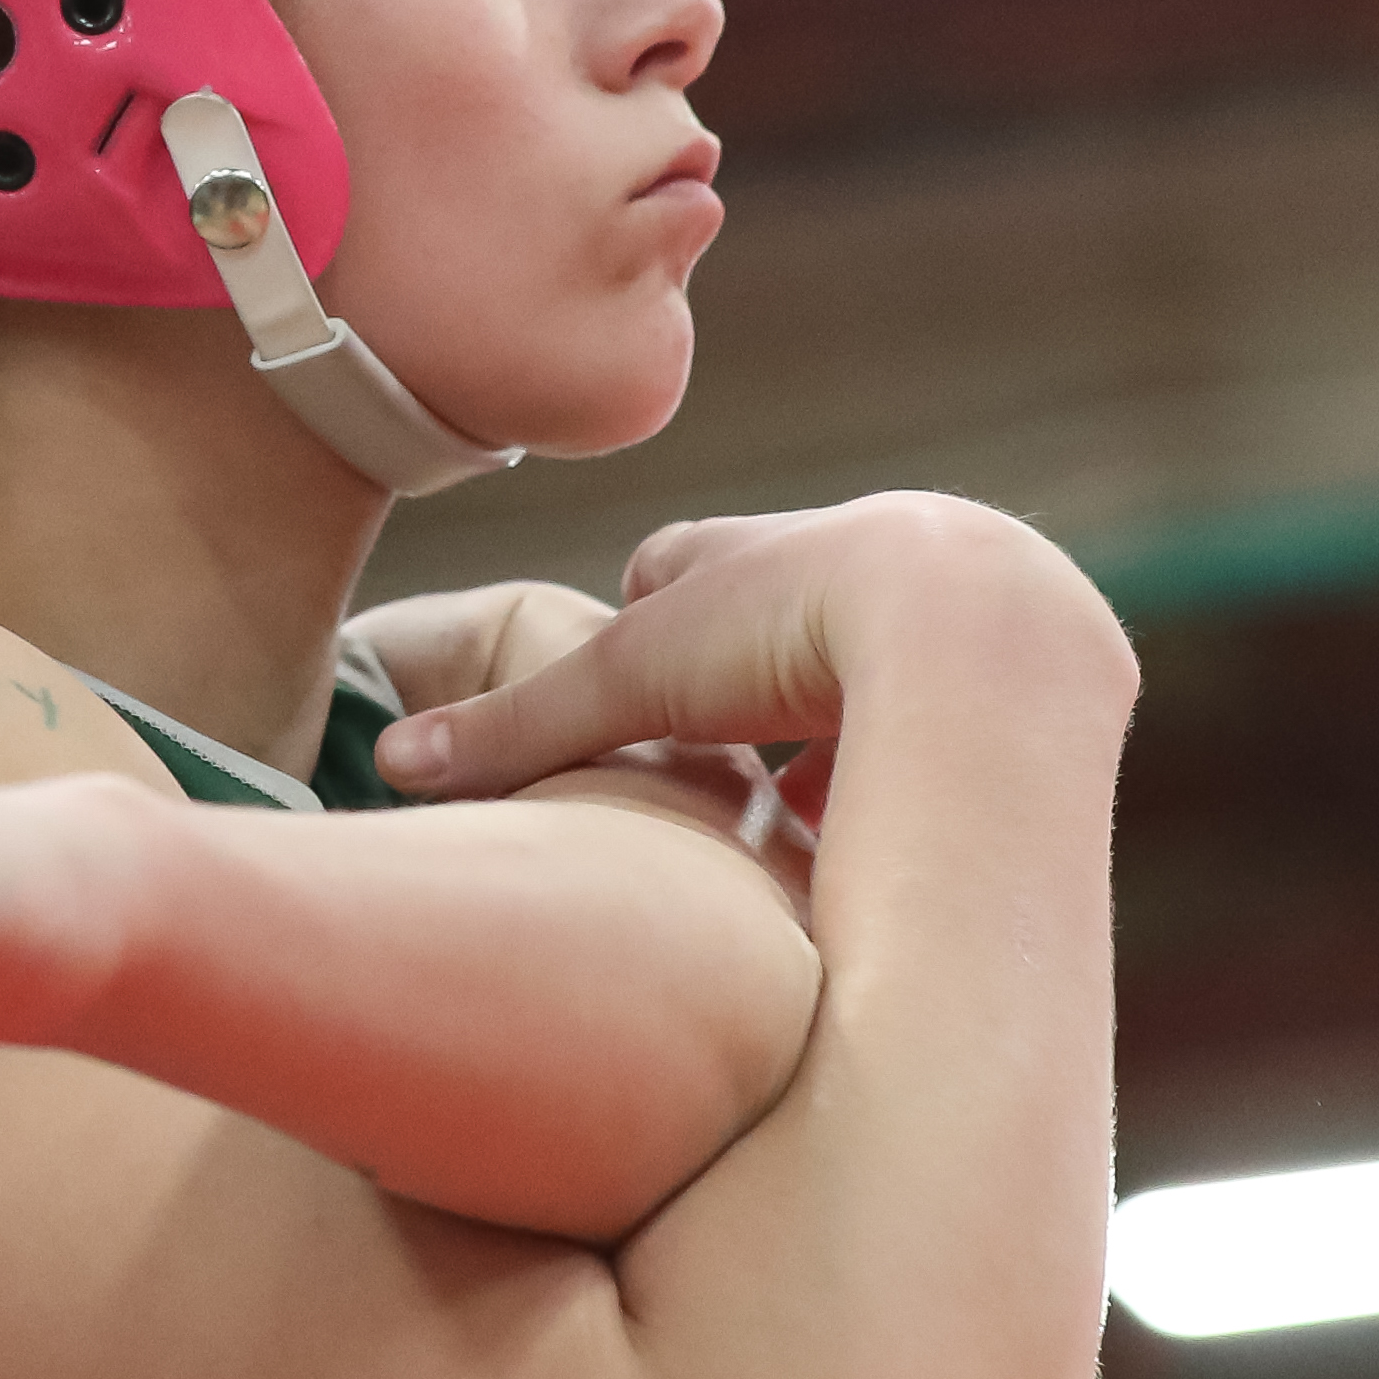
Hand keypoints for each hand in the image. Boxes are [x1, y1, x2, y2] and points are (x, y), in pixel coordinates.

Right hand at [373, 494, 1122, 805]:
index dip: (638, 616)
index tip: (620, 665)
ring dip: (827, 721)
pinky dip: (905, 768)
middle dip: (736, 667)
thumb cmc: (788, 629)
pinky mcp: (986, 682)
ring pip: (855, 669)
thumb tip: (392, 761)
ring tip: (796, 796)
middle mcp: (835, 564)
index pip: (669, 567)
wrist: (969, 623)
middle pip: (766, 613)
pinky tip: (893, 824)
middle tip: (708, 732)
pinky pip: (936, 726)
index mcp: (743, 554)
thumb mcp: (635, 680)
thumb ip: (519, 727)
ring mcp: (918, 618)